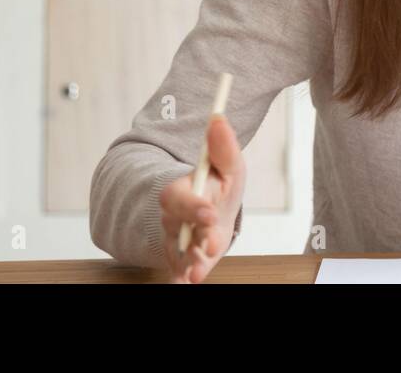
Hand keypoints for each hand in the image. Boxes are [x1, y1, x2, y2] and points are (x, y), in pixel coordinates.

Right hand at [160, 115, 244, 282]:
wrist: (209, 213)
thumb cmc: (219, 187)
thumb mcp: (227, 165)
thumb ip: (223, 146)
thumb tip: (218, 118)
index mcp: (182, 192)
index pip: (178, 198)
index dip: (192, 206)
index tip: (209, 212)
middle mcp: (174, 218)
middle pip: (176, 228)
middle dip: (193, 236)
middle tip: (211, 245)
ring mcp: (175, 241)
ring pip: (177, 252)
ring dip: (188, 262)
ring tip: (198, 271)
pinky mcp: (181, 261)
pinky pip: (176, 272)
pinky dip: (180, 278)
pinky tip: (186, 283)